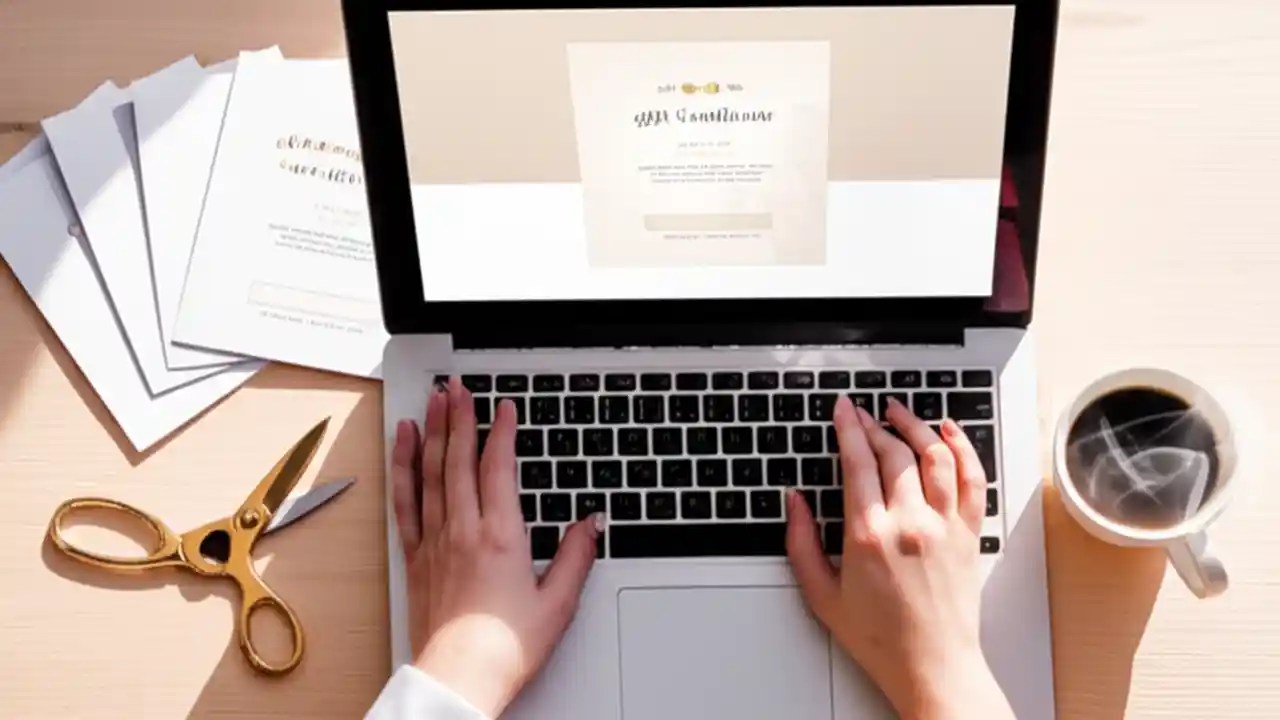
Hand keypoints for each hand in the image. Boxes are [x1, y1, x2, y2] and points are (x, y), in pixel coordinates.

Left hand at [390, 378, 603, 717]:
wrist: (459, 679)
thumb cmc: (506, 649)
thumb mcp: (558, 603)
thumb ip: (576, 556)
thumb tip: (591, 523)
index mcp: (501, 537)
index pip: (498, 468)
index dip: (501, 431)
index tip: (503, 406)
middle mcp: (463, 531)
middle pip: (458, 459)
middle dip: (459, 417)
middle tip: (458, 387)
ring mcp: (435, 541)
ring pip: (430, 472)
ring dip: (431, 431)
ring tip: (431, 400)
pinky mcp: (416, 557)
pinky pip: (407, 500)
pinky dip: (403, 467)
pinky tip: (403, 445)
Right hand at [784, 396, 1012, 719]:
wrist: (931, 666)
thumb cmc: (879, 637)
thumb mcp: (821, 593)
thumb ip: (800, 542)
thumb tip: (794, 501)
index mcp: (868, 535)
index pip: (857, 461)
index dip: (848, 427)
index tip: (843, 409)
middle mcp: (909, 523)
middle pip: (893, 452)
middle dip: (874, 423)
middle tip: (863, 413)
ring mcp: (944, 526)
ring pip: (934, 455)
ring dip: (915, 425)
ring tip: (900, 412)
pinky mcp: (969, 534)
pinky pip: (971, 479)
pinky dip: (962, 448)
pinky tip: (948, 432)